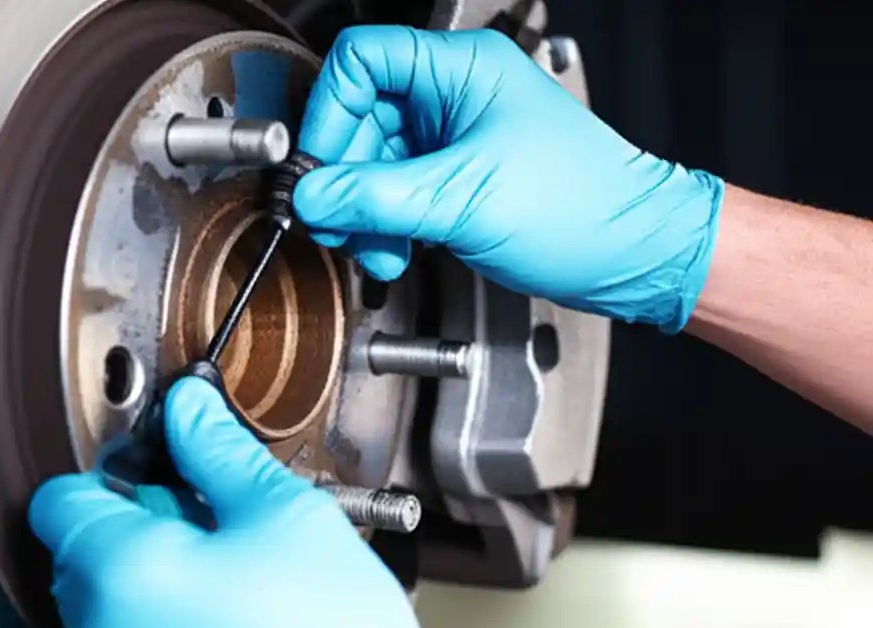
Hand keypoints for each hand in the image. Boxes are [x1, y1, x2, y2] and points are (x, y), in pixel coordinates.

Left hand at [29, 377, 510, 627]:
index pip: (58, 502)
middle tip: (204, 519)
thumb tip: (188, 409)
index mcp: (124, 574)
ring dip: (149, 584)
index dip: (107, 471)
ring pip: (106, 612)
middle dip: (133, 527)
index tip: (150, 468)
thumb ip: (216, 450)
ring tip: (227, 578)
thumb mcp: (281, 513)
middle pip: (80, 556)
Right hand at [292, 26, 724, 331]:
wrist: (630, 254)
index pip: (360, 62)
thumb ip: (374, 198)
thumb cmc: (581, 206)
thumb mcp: (461, 199)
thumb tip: (309, 194)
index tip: (321, 167)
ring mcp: (452, 136)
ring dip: (363, 212)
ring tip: (376, 247)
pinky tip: (395, 250)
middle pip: (359, 119)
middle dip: (345, 180)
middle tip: (337, 221)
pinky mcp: (453, 176)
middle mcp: (452, 94)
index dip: (330, 115)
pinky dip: (384, 225)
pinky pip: (394, 192)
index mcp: (460, 68)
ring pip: (372, 162)